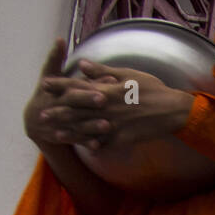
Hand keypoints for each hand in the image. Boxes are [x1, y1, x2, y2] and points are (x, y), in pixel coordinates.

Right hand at [24, 40, 115, 148]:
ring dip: (91, 125)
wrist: (35, 121)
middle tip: (104, 99)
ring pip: (76, 123)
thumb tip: (60, 39)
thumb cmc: (47, 93)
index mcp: (56, 88)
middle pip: (73, 102)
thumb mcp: (49, 75)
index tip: (109, 79)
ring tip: (107, 125)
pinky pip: (75, 141)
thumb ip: (56, 58)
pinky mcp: (62, 136)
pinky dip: (86, 143)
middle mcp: (56, 104)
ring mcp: (59, 122)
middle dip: (87, 100)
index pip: (73, 83)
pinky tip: (99, 146)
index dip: (89, 81)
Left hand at [33, 56, 193, 151]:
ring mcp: (114, 125)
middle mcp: (106, 108)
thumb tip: (83, 65)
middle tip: (42, 116)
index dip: (59, 85)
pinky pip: (105, 143)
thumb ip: (103, 71)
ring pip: (87, 129)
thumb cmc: (152, 89)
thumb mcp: (127, 74)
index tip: (45, 85)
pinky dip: (93, 145)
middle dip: (58, 113)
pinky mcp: (123, 138)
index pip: (76, 86)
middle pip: (76, 110)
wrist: (172, 111)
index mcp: (106, 90)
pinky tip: (83, 148)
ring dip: (70, 133)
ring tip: (55, 135)